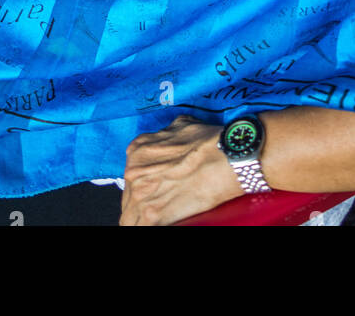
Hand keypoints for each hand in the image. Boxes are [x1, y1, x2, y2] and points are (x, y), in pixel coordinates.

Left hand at [120, 116, 241, 225]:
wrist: (224, 157)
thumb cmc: (208, 142)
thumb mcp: (182, 126)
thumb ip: (167, 135)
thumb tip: (171, 139)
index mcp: (138, 151)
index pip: (131, 178)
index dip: (144, 186)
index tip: (155, 191)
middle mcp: (133, 172)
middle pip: (129, 197)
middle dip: (144, 202)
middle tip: (162, 204)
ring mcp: (140, 194)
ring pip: (130, 217)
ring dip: (143, 218)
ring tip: (161, 217)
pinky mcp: (152, 215)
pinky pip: (137, 228)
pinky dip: (149, 227)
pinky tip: (163, 224)